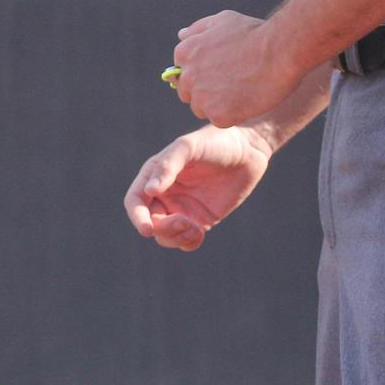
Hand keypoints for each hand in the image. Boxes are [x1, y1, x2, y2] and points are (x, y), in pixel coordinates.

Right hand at [123, 123, 273, 251]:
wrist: (249, 151)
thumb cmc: (216, 142)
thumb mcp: (189, 148)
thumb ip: (167, 166)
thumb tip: (149, 190)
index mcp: (155, 176)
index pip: (135, 201)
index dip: (137, 217)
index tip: (147, 229)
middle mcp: (164, 195)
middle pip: (150, 222)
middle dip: (162, 228)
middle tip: (183, 222)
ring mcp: (181, 210)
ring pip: (166, 236)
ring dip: (176, 237)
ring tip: (195, 227)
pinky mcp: (199, 221)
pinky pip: (186, 241)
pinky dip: (188, 243)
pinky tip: (200, 233)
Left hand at [171, 11, 304, 126]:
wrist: (280, 51)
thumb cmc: (255, 33)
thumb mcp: (223, 20)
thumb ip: (199, 29)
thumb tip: (182, 35)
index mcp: (185, 53)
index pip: (183, 72)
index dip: (203, 72)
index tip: (222, 69)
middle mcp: (187, 77)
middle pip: (189, 94)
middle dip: (206, 90)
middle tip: (233, 81)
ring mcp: (201, 98)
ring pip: (202, 109)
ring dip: (218, 104)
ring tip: (241, 89)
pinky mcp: (217, 116)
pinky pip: (220, 120)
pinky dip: (233, 114)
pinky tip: (247, 99)